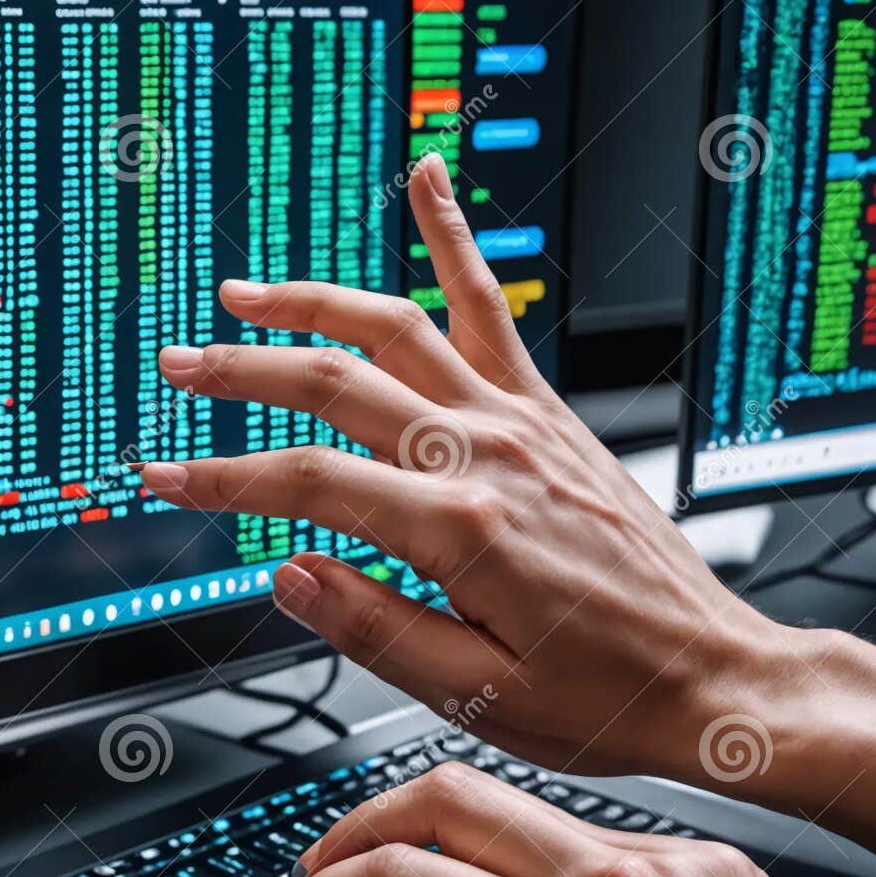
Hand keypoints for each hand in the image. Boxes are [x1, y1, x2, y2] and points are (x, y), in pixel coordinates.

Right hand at [145, 154, 771, 785]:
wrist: (710, 675)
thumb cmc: (601, 696)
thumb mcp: (474, 697)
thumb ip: (371, 629)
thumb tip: (287, 571)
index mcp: (458, 530)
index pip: (306, 483)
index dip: (221, 475)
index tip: (165, 476)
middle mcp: (488, 455)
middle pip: (335, 383)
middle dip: (242, 370)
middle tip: (177, 366)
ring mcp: (522, 422)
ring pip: (396, 328)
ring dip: (312, 301)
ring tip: (246, 292)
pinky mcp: (550, 414)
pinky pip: (490, 306)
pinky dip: (453, 237)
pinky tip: (427, 180)